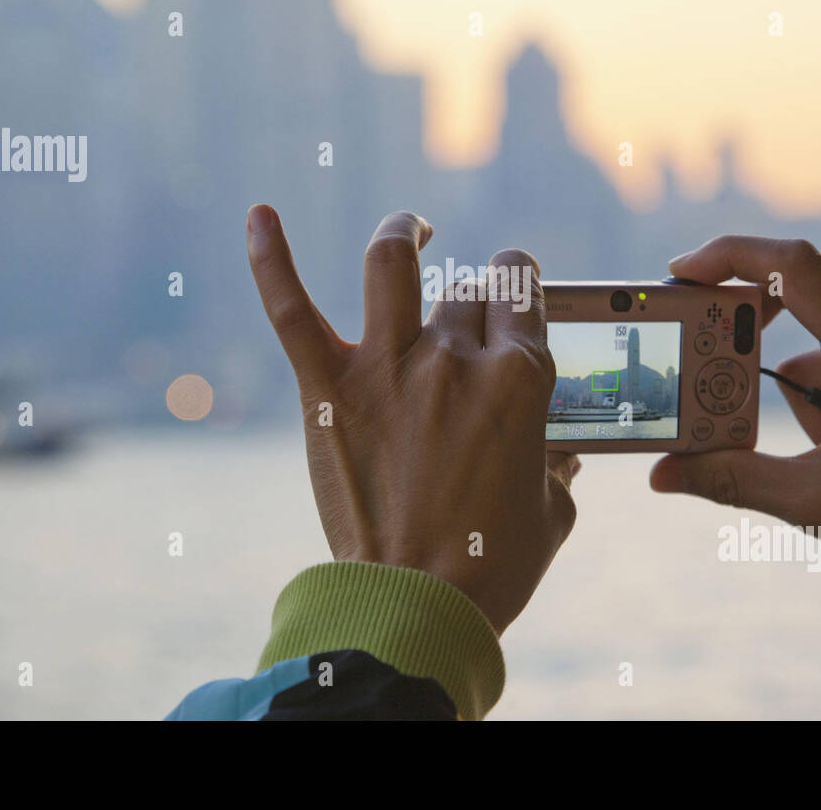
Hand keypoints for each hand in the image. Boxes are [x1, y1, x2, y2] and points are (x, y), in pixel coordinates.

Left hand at [246, 205, 577, 634]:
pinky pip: (291, 308)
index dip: (517, 287)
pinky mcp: (328, 389)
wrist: (413, 608)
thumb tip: (562, 455)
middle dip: (469, 299)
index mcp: (520, 380)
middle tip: (462, 325)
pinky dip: (270, 257)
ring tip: (408, 229)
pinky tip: (258, 213)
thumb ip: (558, 467)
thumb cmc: (492, 568)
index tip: (511, 296)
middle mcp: (455, 358)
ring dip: (400, 236)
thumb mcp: (551, 512)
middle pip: (464, 290)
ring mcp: (388, 368)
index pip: (522, 292)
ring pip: (391, 264)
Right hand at [651, 236, 820, 622]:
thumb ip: (732, 480)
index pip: (793, 266)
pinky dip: (819, 408)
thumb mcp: (816, 503)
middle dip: (745, 340)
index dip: (729, 257)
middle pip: (795, 302)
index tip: (680, 276)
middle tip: (710, 377)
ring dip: (793, 398)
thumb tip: (662, 474)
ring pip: (813, 352)